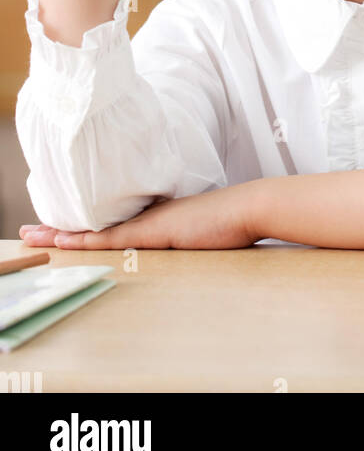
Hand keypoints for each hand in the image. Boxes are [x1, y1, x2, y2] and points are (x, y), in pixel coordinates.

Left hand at [18, 183, 262, 249]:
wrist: (247, 208)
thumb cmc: (231, 220)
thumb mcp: (200, 228)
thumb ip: (184, 232)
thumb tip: (181, 238)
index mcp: (155, 215)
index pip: (110, 222)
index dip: (82, 225)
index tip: (59, 226)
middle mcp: (146, 215)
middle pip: (95, 224)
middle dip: (61, 229)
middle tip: (29, 231)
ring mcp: (147, 222)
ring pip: (95, 230)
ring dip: (62, 234)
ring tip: (33, 236)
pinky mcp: (152, 232)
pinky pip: (111, 239)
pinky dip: (85, 240)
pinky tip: (65, 242)